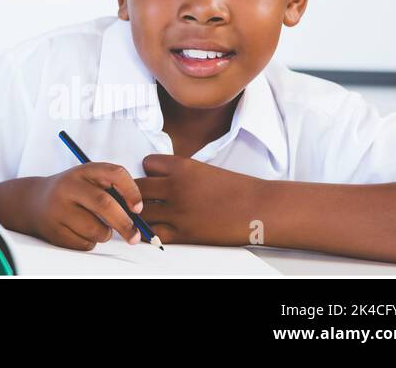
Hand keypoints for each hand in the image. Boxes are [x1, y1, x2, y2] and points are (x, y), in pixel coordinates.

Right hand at [13, 164, 144, 250]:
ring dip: (104, 234)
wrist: (34, 201)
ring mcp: (59, 207)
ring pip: (96, 229)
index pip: (115, 173)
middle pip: (105, 204)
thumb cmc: (73, 193)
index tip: (138, 209)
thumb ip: (112, 192)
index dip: (131, 191)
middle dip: (124, 224)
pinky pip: (84, 243)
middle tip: (134, 236)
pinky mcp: (54, 229)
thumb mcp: (89, 181)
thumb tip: (138, 218)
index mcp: (84, 171)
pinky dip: (89, 242)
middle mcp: (69, 185)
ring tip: (95, 227)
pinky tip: (78, 231)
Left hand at [136, 154, 263, 246]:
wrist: (259, 209)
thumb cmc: (236, 189)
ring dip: (138, 212)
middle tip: (138, 197)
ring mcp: (178, 211)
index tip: (153, 178)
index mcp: (182, 167)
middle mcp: (176, 187)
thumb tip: (158, 178)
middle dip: (136, 192)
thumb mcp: (203, 169)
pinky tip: (150, 230)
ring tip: (142, 214)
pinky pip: (152, 233)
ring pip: (140, 211)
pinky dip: (148, 232)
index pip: (147, 163)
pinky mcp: (184, 233)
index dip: (149, 172)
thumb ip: (179, 172)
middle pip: (137, 187)